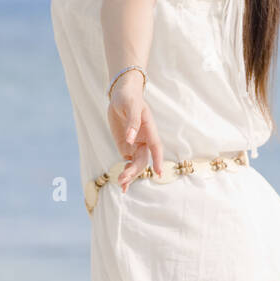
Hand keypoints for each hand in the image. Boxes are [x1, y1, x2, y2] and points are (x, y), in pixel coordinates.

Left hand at [107, 72, 163, 189]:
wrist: (121, 95)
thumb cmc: (129, 98)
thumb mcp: (131, 105)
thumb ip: (132, 122)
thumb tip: (130, 139)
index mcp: (149, 129)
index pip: (156, 146)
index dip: (158, 159)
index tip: (159, 173)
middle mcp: (144, 139)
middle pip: (143, 159)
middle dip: (135, 170)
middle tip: (123, 179)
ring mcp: (135, 144)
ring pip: (136, 164)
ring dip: (130, 175)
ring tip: (121, 183)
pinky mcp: (126, 147)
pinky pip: (128, 163)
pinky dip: (126, 174)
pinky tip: (122, 185)